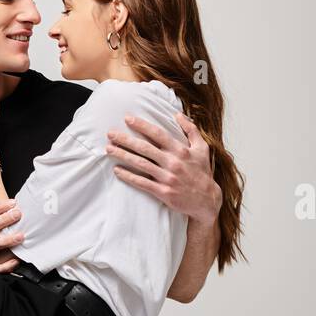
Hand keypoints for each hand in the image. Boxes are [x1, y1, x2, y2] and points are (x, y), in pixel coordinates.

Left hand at [105, 111, 221, 225]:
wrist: (207, 200)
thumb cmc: (202, 172)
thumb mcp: (202, 148)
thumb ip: (191, 130)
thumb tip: (178, 115)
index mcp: (181, 150)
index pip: (158, 134)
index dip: (142, 125)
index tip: (128, 119)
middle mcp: (173, 162)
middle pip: (145, 148)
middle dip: (126, 139)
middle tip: (110, 134)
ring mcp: (167, 177)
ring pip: (140, 164)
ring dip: (123, 156)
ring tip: (109, 149)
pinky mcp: (163, 192)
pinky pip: (142, 182)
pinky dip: (128, 176)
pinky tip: (117, 170)